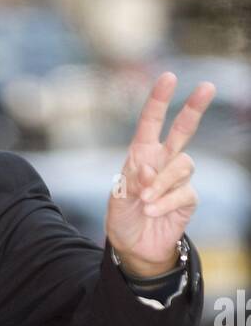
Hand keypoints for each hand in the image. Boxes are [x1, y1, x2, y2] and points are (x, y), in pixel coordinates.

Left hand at [105, 71, 215, 275]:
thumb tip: (148, 168)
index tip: (168, 77)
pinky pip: (184, 192)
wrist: (134, 248)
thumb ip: (130, 181)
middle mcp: (163, 162)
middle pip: (183, 130)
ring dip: (162, 182)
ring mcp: (177, 180)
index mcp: (142, 155)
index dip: (159, 100)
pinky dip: (166, 201)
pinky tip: (152, 211)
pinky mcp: (188, 198)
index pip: (151, 123)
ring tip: (145, 200)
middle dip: (194, 107)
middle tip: (207, 87)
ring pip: (182, 164)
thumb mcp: (117, 198)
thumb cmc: (123, 218)